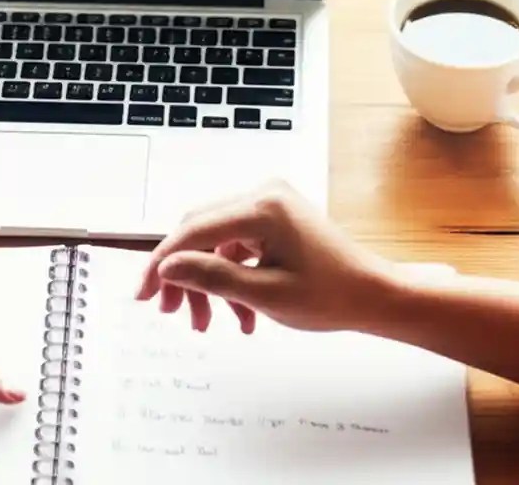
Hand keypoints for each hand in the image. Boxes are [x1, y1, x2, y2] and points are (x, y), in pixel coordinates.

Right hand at [135, 181, 411, 334]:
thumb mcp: (265, 294)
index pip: (193, 230)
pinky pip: (234, 246)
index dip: (162, 263)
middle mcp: (263, 195)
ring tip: (206, 323)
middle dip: (183, 275)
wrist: (374, 295)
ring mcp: (268, 205)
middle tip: (170, 312)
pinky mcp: (273, 218)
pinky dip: (228, 278)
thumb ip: (212, 277)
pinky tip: (238, 314)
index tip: (144, 294)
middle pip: (199, 232)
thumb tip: (167, 266)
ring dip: (206, 282)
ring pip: (214, 242)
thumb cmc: (332, 295)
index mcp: (262, 207)